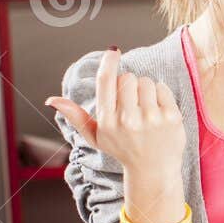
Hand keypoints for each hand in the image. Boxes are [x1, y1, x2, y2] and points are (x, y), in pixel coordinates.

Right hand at [45, 47, 185, 213]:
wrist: (154, 171)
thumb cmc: (123, 150)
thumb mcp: (96, 137)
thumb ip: (76, 117)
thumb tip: (52, 100)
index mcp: (108, 121)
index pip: (106, 82)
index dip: (109, 62)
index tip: (113, 51)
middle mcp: (129, 120)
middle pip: (127, 78)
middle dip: (129, 84)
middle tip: (131, 103)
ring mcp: (152, 119)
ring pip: (146, 81)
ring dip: (145, 89)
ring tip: (145, 109)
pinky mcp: (171, 118)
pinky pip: (162, 87)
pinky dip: (161, 94)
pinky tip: (159, 111)